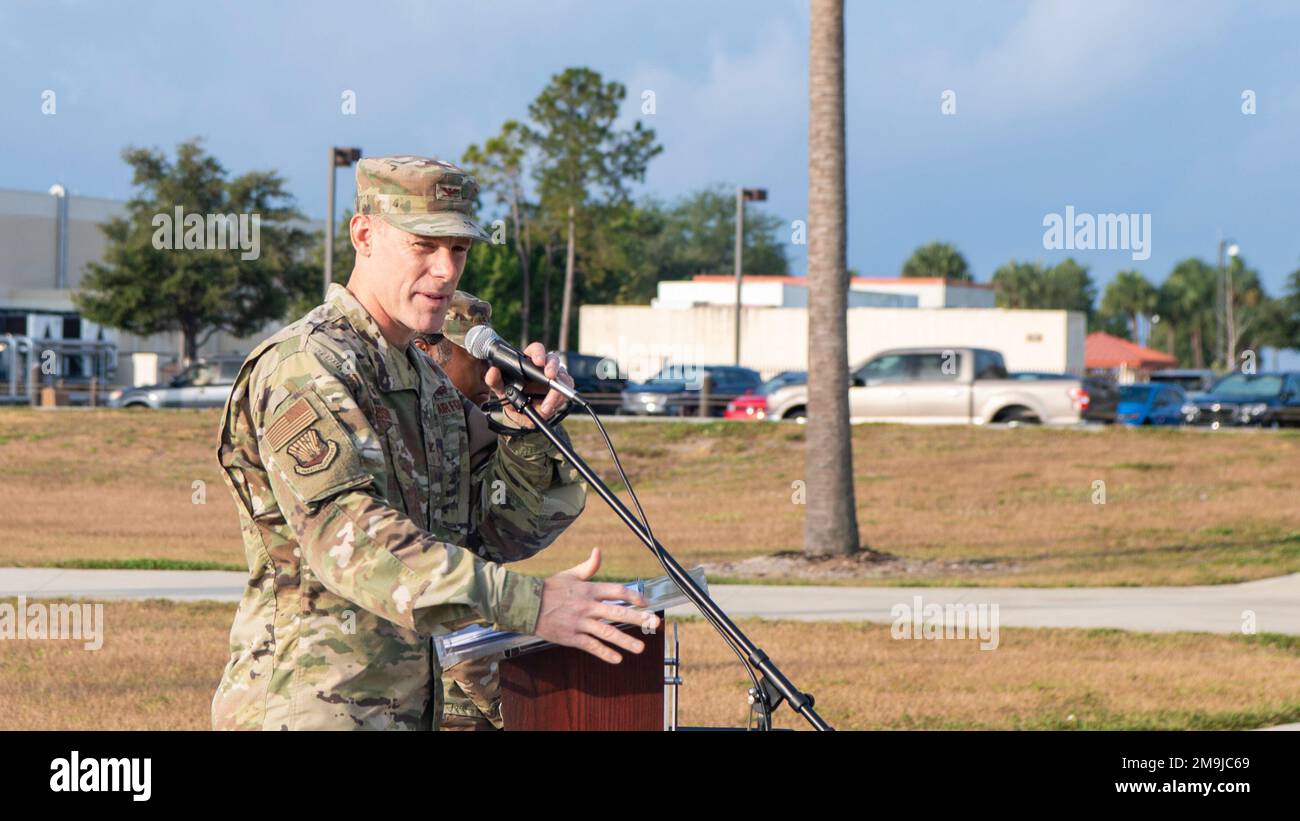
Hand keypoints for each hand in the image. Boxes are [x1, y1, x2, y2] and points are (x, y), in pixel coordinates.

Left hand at [485, 341, 573, 427]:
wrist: (519, 411)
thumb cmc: (512, 394)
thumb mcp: (501, 389)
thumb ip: (495, 381)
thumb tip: (492, 371)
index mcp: (529, 360)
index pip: (536, 350)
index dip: (539, 353)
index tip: (538, 361)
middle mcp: (544, 367)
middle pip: (553, 360)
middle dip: (553, 367)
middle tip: (550, 376)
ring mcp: (555, 378)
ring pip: (563, 376)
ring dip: (558, 389)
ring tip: (546, 405)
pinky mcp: (561, 389)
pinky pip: (567, 391)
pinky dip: (559, 400)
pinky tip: (549, 408)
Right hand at [533, 548, 660, 663]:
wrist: (526, 604)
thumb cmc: (549, 588)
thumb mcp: (570, 574)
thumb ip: (589, 566)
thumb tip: (598, 551)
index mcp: (589, 589)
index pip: (617, 591)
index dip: (633, 596)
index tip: (645, 603)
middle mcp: (587, 606)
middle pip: (617, 612)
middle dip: (638, 619)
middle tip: (654, 624)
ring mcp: (580, 623)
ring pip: (607, 632)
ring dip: (625, 641)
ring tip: (640, 648)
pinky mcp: (571, 637)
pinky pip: (591, 646)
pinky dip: (605, 653)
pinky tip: (617, 659)